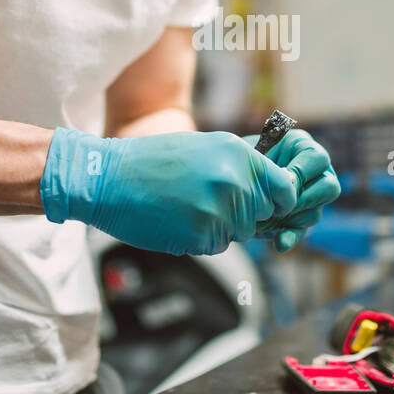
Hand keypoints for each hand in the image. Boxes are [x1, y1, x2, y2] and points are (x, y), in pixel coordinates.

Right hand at [40, 127, 298, 256]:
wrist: (108, 177)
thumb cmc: (152, 161)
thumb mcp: (204, 149)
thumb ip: (240, 167)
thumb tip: (271, 189)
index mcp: (238, 155)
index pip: (285, 189)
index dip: (279, 200)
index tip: (268, 203)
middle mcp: (234, 181)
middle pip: (262, 214)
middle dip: (243, 214)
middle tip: (207, 201)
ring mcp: (218, 210)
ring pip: (239, 232)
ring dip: (220, 226)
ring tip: (187, 206)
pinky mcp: (201, 235)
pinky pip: (216, 245)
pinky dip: (200, 238)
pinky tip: (177, 219)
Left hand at [245, 129, 340, 251]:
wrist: (227, 181)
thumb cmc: (241, 160)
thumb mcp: (251, 155)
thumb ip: (268, 163)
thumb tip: (286, 180)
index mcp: (302, 148)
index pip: (318, 159)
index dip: (302, 172)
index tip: (281, 178)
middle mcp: (313, 173)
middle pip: (330, 187)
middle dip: (305, 198)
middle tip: (282, 202)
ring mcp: (308, 199)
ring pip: (317, 212)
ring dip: (294, 217)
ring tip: (271, 217)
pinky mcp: (297, 219)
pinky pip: (301, 231)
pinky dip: (290, 237)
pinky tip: (279, 243)